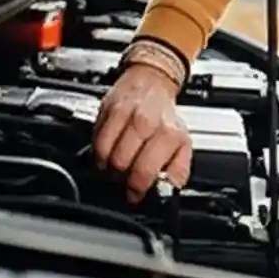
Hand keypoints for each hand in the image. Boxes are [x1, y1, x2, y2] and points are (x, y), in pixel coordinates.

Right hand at [92, 62, 191, 203]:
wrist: (152, 83)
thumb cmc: (166, 118)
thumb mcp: (183, 145)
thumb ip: (178, 171)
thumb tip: (170, 190)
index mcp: (169, 134)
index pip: (145, 171)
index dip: (137, 189)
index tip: (135, 195)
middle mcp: (147, 122)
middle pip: (121, 164)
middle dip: (121, 178)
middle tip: (125, 178)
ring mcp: (125, 114)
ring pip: (105, 154)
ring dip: (108, 167)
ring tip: (117, 166)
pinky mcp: (107, 109)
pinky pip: (95, 140)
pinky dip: (99, 152)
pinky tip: (108, 152)